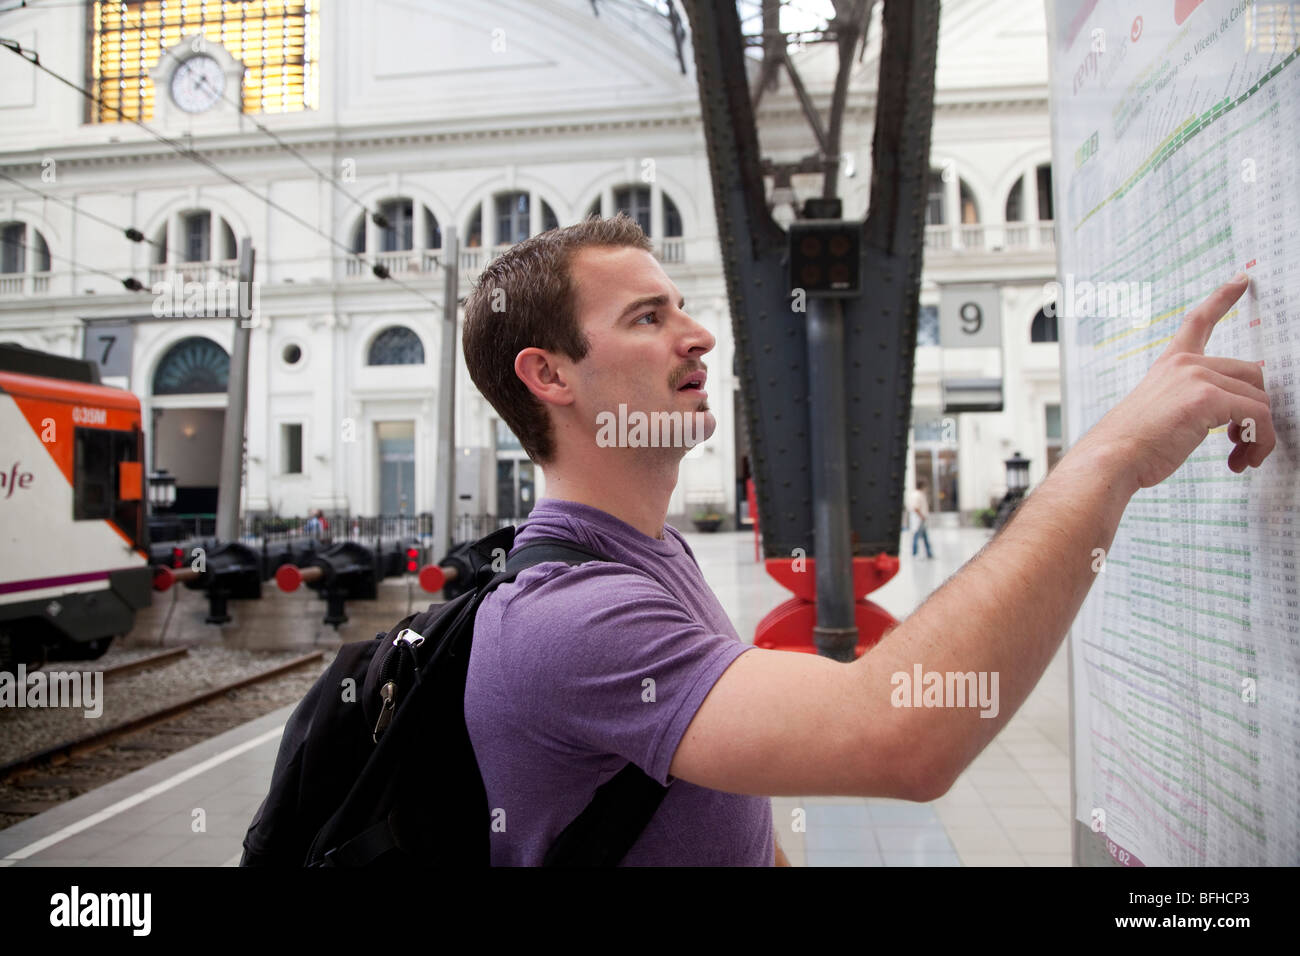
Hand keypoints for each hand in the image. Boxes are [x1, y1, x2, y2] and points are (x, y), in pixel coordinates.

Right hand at [1081, 274, 1274, 491]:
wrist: (1113, 458)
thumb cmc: (1133, 445)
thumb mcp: (1161, 413)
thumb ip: (1192, 402)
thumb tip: (1232, 419)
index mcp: (1171, 365)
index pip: (1199, 321)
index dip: (1223, 297)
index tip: (1241, 279)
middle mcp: (1186, 364)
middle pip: (1251, 374)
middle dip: (1257, 410)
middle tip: (1241, 442)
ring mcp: (1197, 377)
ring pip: (1259, 400)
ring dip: (1260, 433)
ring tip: (1242, 457)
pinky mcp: (1208, 398)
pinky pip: (1258, 417)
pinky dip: (1261, 442)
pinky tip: (1244, 460)